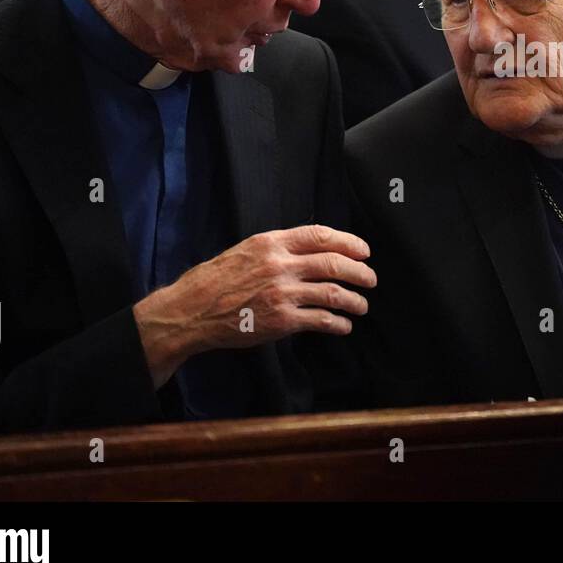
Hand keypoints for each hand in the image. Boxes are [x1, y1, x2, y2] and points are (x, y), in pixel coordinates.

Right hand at [133, 225, 374, 387]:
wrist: (191, 310)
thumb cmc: (216, 279)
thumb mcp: (246, 250)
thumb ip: (279, 248)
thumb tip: (314, 249)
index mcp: (272, 243)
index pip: (321, 236)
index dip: (349, 243)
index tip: (364, 251)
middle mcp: (280, 265)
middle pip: (334, 264)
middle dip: (360, 272)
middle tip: (371, 279)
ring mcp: (282, 293)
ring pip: (333, 293)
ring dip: (355, 301)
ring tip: (362, 305)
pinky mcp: (281, 320)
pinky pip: (320, 320)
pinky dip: (338, 324)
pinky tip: (344, 326)